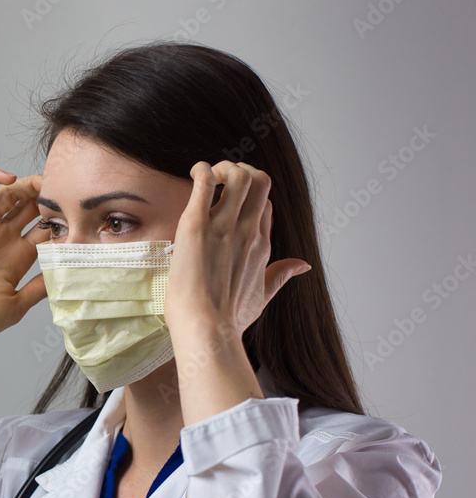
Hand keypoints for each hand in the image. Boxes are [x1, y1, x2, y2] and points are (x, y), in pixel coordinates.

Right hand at [0, 167, 48, 351]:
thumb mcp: (16, 306)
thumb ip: (39, 287)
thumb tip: (66, 273)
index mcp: (17, 258)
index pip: (45, 230)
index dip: (60, 221)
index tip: (77, 219)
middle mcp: (1, 240)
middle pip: (29, 207)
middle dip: (46, 197)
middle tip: (63, 190)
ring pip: (6, 194)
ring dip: (25, 184)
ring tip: (42, 181)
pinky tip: (8, 178)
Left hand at [163, 160, 311, 339]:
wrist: (207, 329)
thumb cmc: (229, 318)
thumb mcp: (263, 296)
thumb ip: (282, 275)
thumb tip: (303, 265)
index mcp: (261, 244)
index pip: (265, 202)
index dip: (251, 195)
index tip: (230, 202)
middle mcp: (247, 230)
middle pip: (259, 180)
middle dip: (240, 171)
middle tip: (220, 182)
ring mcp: (224, 226)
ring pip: (239, 174)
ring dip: (222, 168)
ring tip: (207, 177)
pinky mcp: (197, 225)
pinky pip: (205, 182)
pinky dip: (201, 171)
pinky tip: (195, 174)